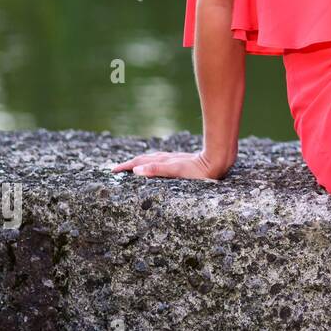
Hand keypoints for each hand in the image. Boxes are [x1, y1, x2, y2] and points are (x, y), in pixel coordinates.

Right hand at [110, 150, 229, 180]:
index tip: (113, 171)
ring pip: (153, 159)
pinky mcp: (182, 161)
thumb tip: (136, 170)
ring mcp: (174, 159)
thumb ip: (157, 170)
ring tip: (133, 166)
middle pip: (144, 160)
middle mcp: (167, 158)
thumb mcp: (176, 171)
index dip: (126, 167)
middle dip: (130, 164)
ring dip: (141, 162)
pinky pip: (162, 161)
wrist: (218, 161)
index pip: (139, 163)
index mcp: (163, 161)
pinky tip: (157, 165)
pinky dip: (153, 162)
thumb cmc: (199, 170)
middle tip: (118, 169)